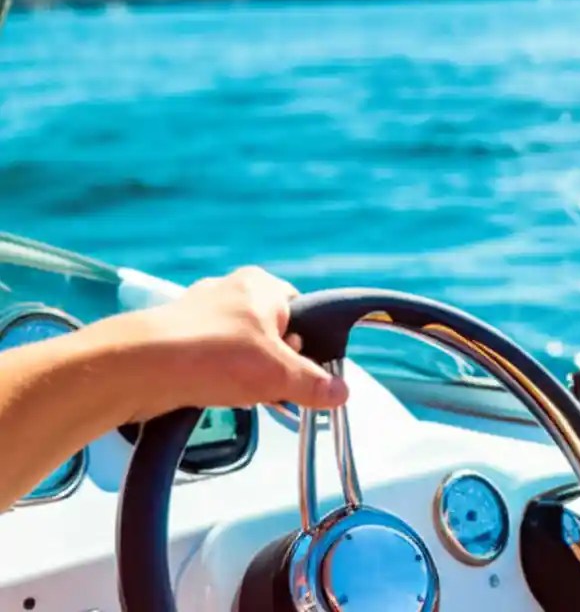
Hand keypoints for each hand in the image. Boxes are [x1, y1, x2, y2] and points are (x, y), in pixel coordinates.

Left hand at [100, 266, 348, 421]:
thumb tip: (339, 393)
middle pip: (273, 334)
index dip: (309, 345)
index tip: (308, 371)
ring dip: (247, 377)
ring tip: (242, 396)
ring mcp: (200, 315)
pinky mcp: (177, 339)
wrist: (137, 369)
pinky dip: (218, 382)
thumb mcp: (278, 375)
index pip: (302, 312)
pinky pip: (212, 362)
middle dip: (277, 366)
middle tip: (276, 388)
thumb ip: (314, 384)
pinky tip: (215, 397)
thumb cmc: (209, 355)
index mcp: (260, 286)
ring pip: (241, 351)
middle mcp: (230, 293)